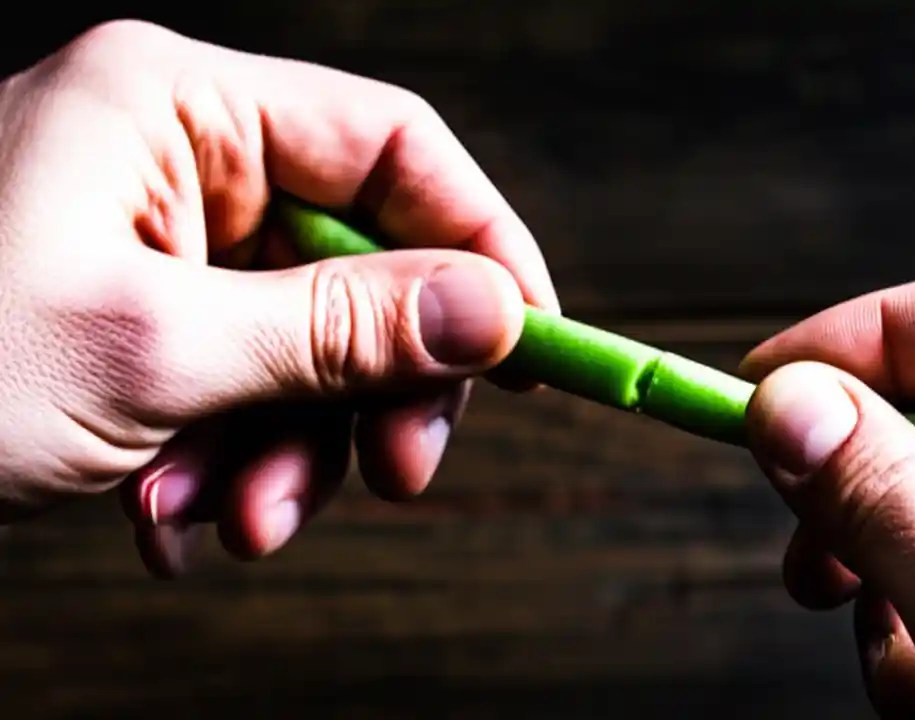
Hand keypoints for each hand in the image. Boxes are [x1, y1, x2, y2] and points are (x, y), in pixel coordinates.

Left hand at [0, 21, 557, 576]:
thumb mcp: (156, 353)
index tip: (534, 346)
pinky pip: (239, 389)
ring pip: (303, 347)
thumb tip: (498, 316)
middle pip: (362, 262)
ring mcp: (155, 248)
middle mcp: (176, 165)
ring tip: (233, 524)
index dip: (483, 246)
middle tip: (398, 476)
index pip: (396, 147)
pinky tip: (168, 519)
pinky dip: (227, 469)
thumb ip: (341, 331)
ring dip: (291, 454)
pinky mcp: (135, 323)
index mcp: (177, 110)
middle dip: (374, 389)